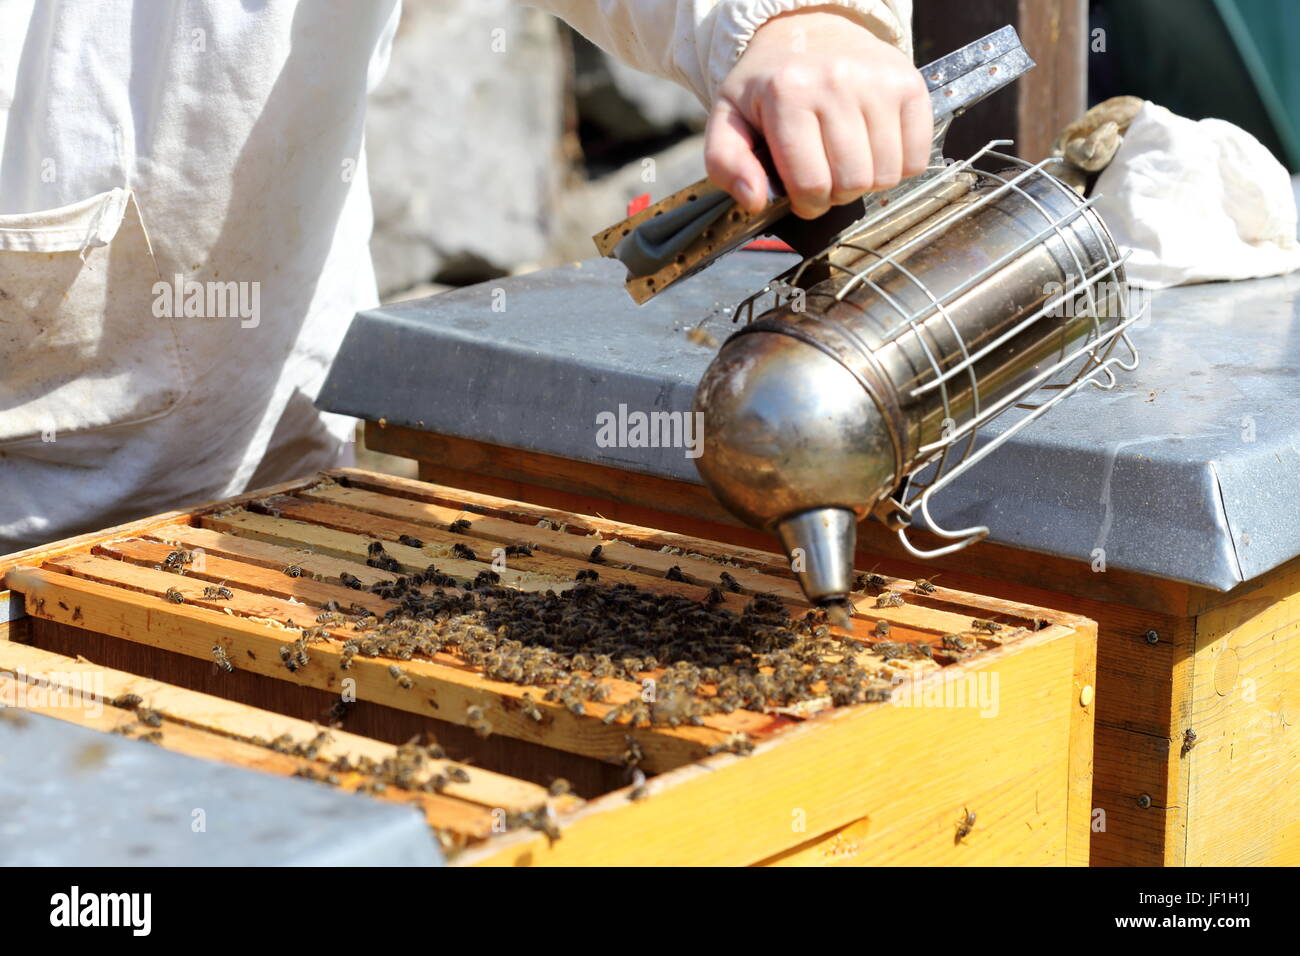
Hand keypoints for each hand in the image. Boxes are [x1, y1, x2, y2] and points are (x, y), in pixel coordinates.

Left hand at [705, 7, 931, 219]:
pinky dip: (898, 165)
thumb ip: (725, 164)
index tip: (802, 194)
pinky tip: (874, 148)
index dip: (807, 204)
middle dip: (836, 194)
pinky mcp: (910, 83)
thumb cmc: (767, 85)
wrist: (808, 29)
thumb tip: (755, 200)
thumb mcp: (728, 118)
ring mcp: (878, 81)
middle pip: (851, 183)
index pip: (811, 184)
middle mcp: (836, 81)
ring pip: (885, 175)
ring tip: (847, 160)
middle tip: (825, 174)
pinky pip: (916, 157)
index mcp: (787, 93)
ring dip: (866, 182)